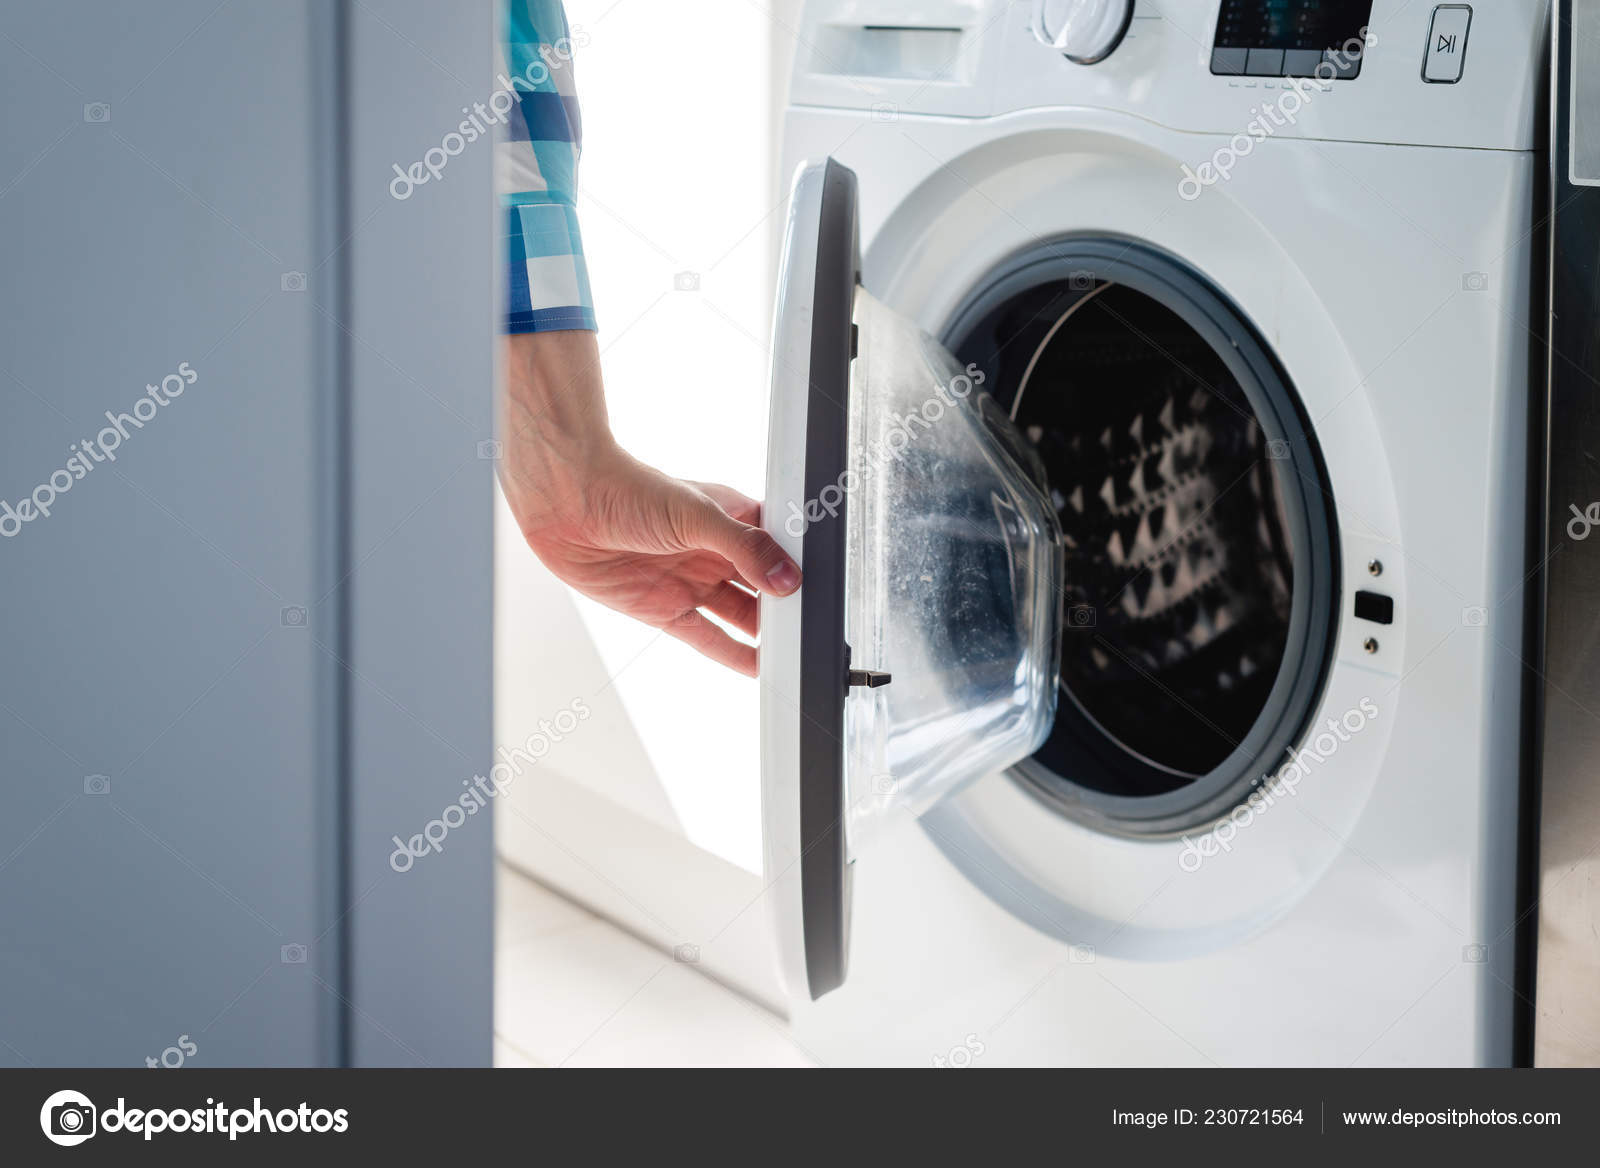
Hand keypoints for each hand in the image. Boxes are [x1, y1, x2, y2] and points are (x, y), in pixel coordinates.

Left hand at [501, 331, 799, 675]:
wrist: (564, 503)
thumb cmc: (626, 488)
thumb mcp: (695, 514)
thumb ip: (744, 548)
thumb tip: (786, 579)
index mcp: (732, 517)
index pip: (779, 547)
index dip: (802, 568)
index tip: (826, 592)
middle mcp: (715, 551)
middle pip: (764, 586)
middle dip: (788, 607)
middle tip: (815, 632)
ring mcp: (691, 580)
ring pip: (740, 614)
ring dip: (765, 633)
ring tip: (795, 654)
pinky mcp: (664, 608)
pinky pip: (706, 637)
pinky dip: (732, 652)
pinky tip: (758, 666)